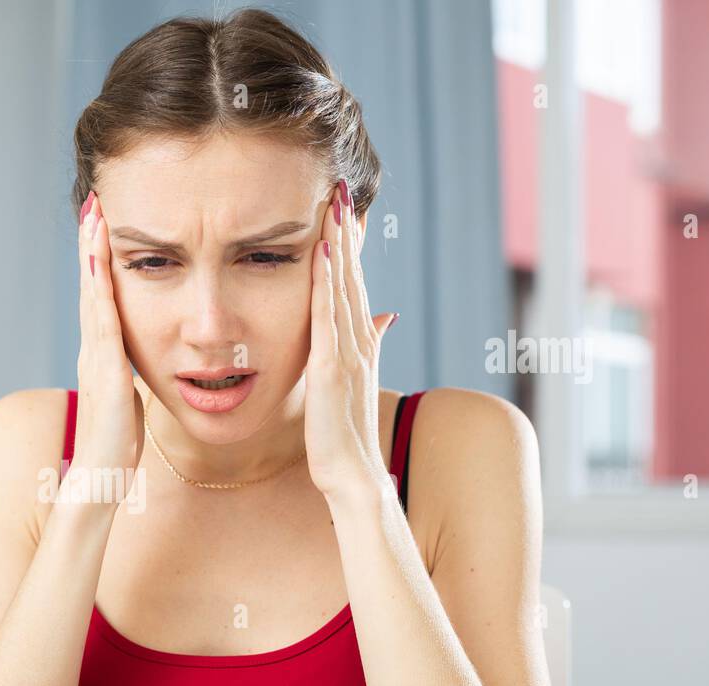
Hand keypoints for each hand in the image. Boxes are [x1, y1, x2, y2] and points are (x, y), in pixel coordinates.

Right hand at [66, 191, 144, 504]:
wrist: (100, 482)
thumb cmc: (116, 449)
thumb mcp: (127, 405)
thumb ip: (128, 383)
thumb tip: (137, 371)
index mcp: (103, 357)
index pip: (103, 299)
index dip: (102, 263)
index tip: (106, 226)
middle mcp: (93, 351)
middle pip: (92, 286)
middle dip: (92, 244)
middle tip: (94, 202)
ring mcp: (94, 358)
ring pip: (92, 294)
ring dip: (91, 254)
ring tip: (94, 214)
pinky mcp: (102, 371)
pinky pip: (100, 319)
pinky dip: (98, 286)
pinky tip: (99, 260)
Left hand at [304, 179, 398, 504]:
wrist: (354, 474)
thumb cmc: (346, 435)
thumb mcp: (355, 384)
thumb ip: (369, 347)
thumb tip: (386, 317)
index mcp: (360, 345)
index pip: (354, 285)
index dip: (349, 247)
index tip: (342, 211)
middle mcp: (359, 342)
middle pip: (352, 277)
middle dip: (345, 233)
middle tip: (339, 189)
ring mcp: (348, 353)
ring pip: (343, 289)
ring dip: (338, 246)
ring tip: (332, 205)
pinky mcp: (332, 369)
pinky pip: (328, 317)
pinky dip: (326, 284)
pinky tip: (322, 255)